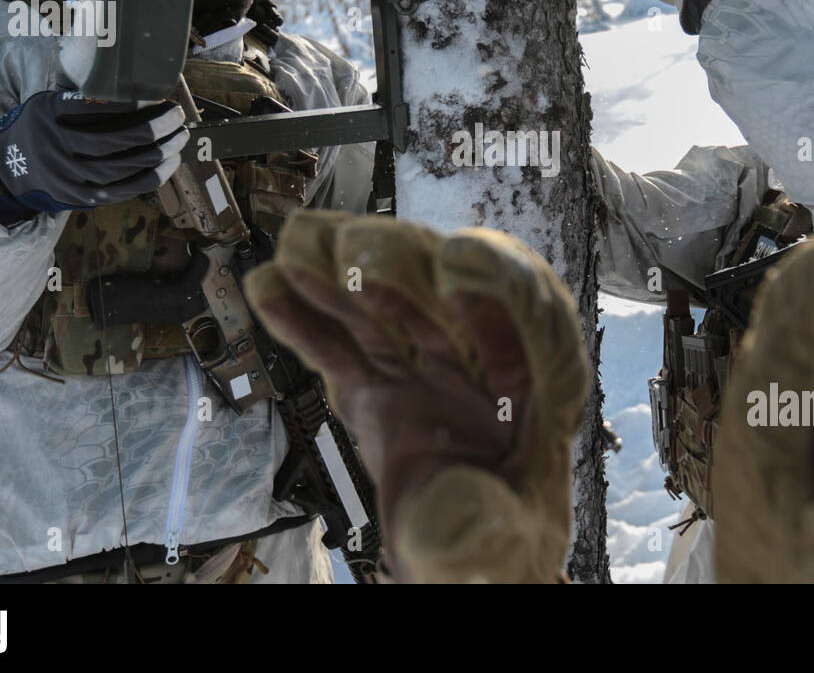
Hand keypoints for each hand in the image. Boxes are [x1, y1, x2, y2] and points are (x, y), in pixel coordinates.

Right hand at [0, 90, 187, 223]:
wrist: (10, 168)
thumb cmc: (41, 127)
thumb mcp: (49, 103)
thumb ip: (82, 97)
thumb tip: (132, 84)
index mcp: (50, 116)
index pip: (96, 108)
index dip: (131, 103)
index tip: (156, 95)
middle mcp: (58, 149)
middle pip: (114, 141)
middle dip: (153, 128)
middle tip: (176, 114)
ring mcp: (70, 178)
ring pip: (123, 168)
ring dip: (159, 152)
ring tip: (180, 136)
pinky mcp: (83, 198)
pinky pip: (126, 190)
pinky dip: (153, 176)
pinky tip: (171, 161)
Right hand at [243, 211, 589, 582]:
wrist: (462, 564)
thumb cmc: (498, 551)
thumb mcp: (500, 550)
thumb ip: (478, 529)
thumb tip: (453, 506)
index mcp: (542, 402)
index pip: (537, 330)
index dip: (501, 293)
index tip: (460, 266)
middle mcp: (484, 373)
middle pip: (450, 305)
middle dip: (405, 273)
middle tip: (358, 253)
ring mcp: (425, 375)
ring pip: (387, 315)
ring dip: (342, 279)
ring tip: (299, 248)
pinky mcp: (378, 390)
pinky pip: (340, 349)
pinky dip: (304, 322)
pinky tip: (271, 289)